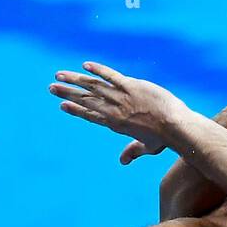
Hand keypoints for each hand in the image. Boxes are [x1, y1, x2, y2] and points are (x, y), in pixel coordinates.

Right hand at [49, 62, 185, 152]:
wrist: (175, 126)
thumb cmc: (163, 139)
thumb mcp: (146, 148)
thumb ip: (132, 152)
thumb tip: (123, 161)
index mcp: (115, 124)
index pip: (90, 115)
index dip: (75, 109)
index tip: (62, 105)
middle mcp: (113, 111)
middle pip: (86, 99)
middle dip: (67, 93)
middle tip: (51, 87)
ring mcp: (121, 97)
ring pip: (93, 86)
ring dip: (74, 80)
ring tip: (59, 74)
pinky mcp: (131, 86)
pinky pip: (111, 75)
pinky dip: (98, 69)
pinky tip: (85, 65)